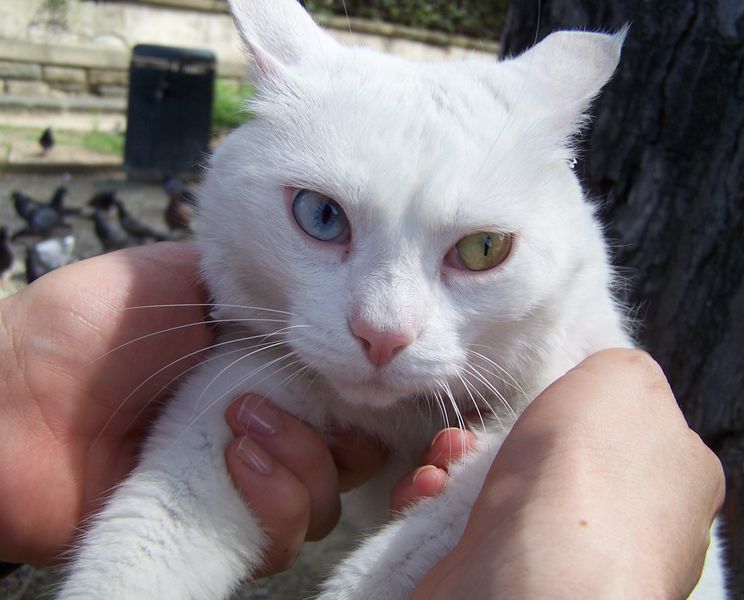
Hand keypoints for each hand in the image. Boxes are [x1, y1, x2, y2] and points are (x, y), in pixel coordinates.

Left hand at [0, 242, 472, 574]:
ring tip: (243, 422)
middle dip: (351, 432)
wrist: (6, 398)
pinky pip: (280, 538)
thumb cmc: (81, 330)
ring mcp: (239, 485)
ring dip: (304, 461)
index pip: (342, 391)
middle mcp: (261, 429)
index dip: (370, 390)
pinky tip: (237, 457)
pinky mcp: (214, 533)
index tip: (380, 374)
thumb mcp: (177, 277)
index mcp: (261, 371)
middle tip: (306, 401)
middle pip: (350, 451)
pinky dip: (276, 501)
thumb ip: (254, 284)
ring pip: (326, 499)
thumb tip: (317, 291)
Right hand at [413, 349, 724, 598]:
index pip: (628, 425)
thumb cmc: (590, 469)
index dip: (579, 401)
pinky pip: (469, 527)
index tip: (541, 393)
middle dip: (502, 432)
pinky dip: (440, 500)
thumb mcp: (625, 375)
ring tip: (448, 456)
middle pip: (557, 456)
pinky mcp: (510, 582)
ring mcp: (572, 561)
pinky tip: (432, 489)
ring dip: (461, 462)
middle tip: (477, 427)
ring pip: (504, 489)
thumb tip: (603, 383)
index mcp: (679, 475)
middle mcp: (634, 526)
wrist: (536, 578)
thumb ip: (621, 368)